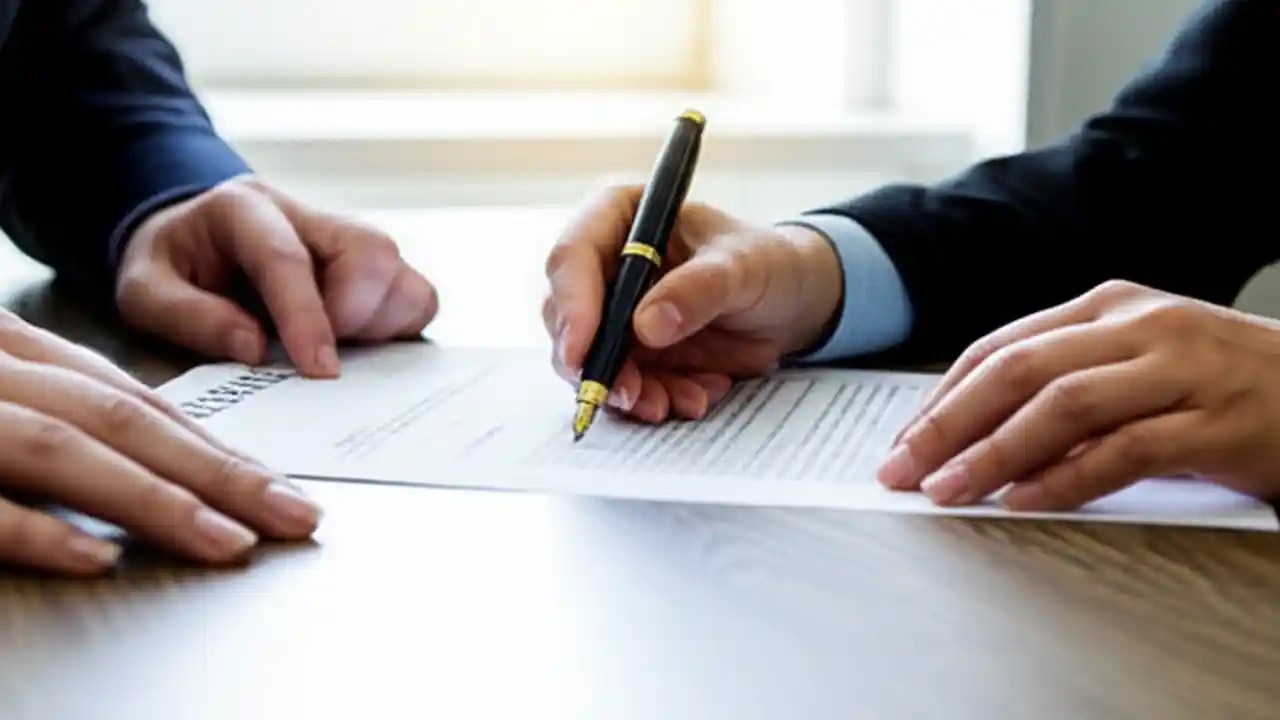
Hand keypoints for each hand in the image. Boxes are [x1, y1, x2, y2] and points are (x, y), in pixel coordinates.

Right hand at [0, 309, 320, 575]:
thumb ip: (56, 416)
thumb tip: (148, 464)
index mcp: (17, 354)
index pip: (134, 402)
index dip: (214, 448)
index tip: (281, 490)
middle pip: (123, 419)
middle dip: (220, 471)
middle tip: (297, 516)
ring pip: (64, 447)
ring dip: (158, 498)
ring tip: (232, 541)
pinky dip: (40, 531)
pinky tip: (100, 558)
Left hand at [116, 176, 438, 376]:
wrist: (189, 236)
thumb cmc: (170, 265)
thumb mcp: (143, 291)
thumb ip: (189, 317)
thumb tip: (254, 349)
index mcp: (243, 207)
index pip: (288, 258)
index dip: (308, 317)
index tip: (320, 370)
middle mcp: (305, 212)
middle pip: (368, 247)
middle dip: (356, 312)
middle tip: (321, 356)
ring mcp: (344, 234)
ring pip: (398, 265)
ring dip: (380, 319)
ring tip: (338, 347)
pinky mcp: (370, 263)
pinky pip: (413, 291)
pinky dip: (398, 323)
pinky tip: (360, 343)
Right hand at [542, 185, 843, 422]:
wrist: (791, 304)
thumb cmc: (766, 264)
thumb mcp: (743, 267)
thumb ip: (697, 290)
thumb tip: (645, 325)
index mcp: (620, 215)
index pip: (573, 257)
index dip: (572, 306)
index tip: (583, 352)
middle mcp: (605, 264)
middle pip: (567, 317)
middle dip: (597, 363)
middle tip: (629, 394)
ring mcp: (615, 312)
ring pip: (591, 360)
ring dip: (627, 390)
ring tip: (672, 403)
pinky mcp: (631, 353)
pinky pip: (624, 384)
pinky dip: (653, 399)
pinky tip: (693, 398)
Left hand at [878, 280, 1279, 509]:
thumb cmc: (1221, 383)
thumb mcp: (1136, 365)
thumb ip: (1066, 385)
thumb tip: (974, 436)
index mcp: (1108, 308)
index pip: (1000, 347)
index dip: (942, 397)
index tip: (901, 441)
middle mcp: (1139, 327)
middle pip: (1018, 370)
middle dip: (948, 423)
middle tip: (902, 469)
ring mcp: (1182, 370)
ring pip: (1064, 405)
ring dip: (995, 451)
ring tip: (948, 490)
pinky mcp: (1220, 422)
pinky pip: (1127, 450)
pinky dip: (1069, 477)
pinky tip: (1026, 501)